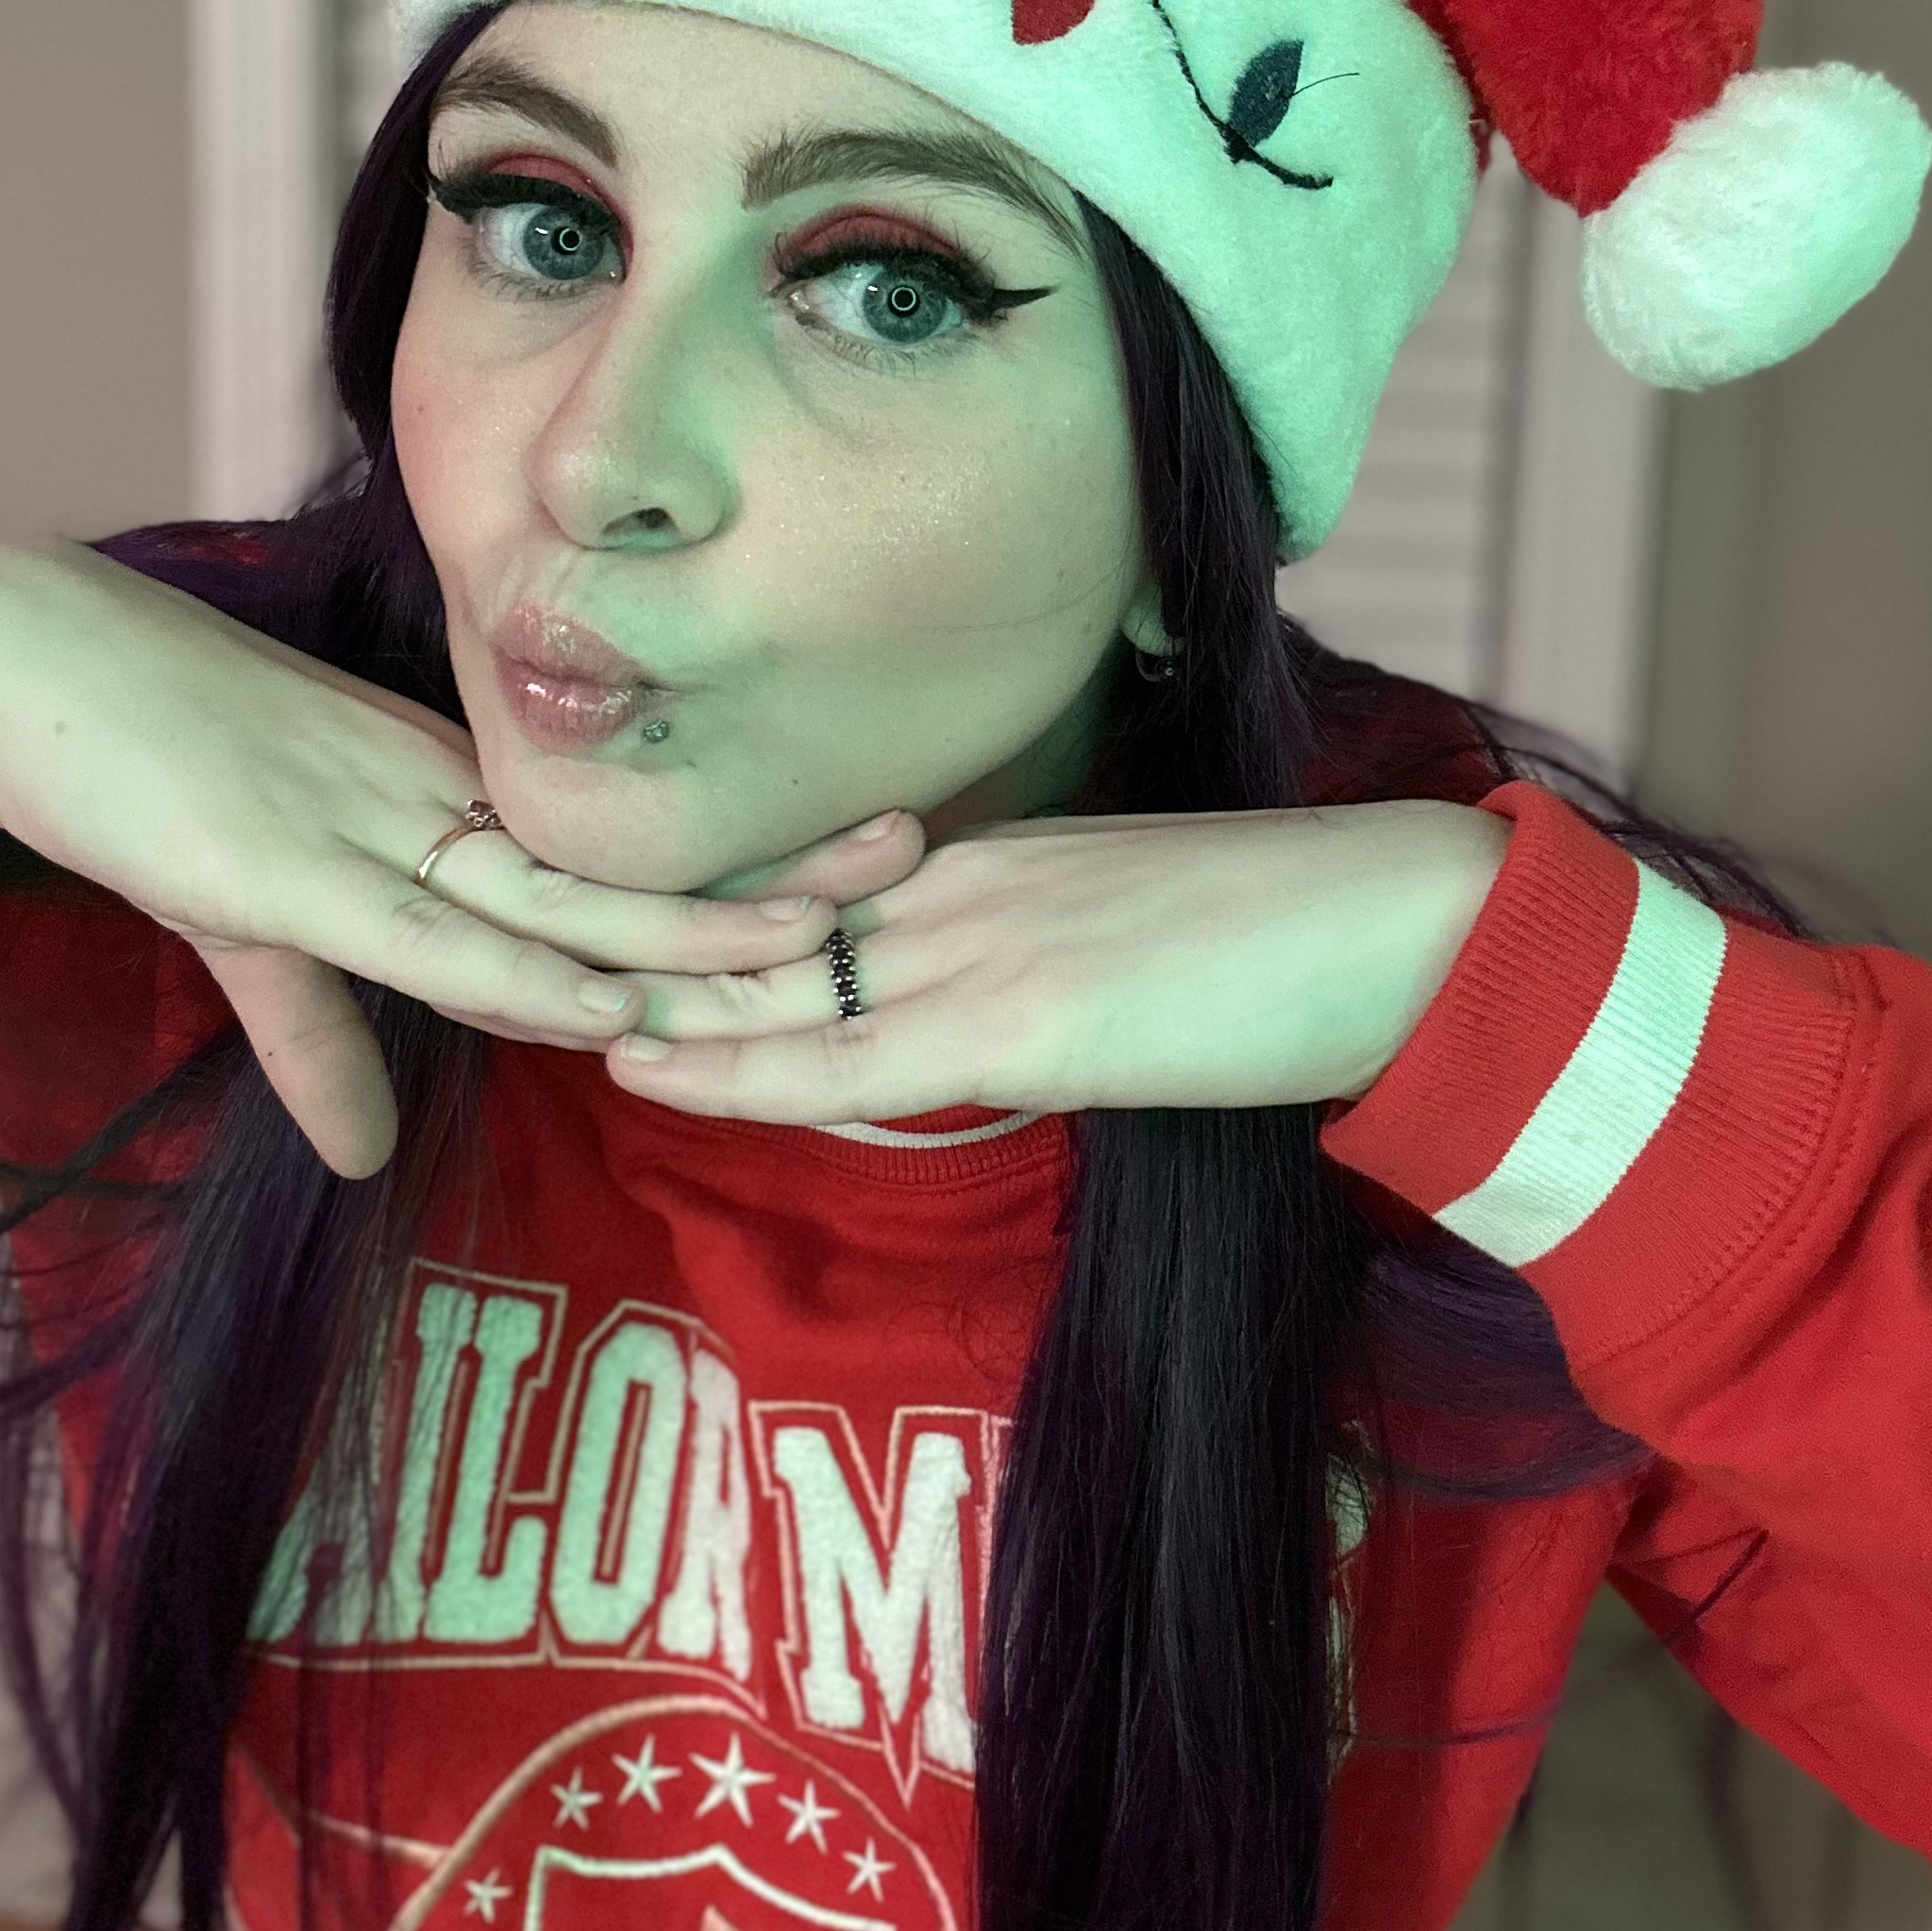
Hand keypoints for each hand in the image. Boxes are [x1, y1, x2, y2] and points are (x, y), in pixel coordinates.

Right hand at [0, 538, 923, 1175]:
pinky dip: (524, 975)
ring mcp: (369, 835)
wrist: (14, 670)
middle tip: (918, 864)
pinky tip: (615, 1006)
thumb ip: (322, 1041)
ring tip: (825, 949)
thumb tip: (365, 1159)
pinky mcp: (286, 874)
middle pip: (628, 870)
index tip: (848, 886)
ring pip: (560, 905)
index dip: (726, 874)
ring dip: (690, 934)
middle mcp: (434, 813)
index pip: (611, 863)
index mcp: (438, 810)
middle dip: (768, 879)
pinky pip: (429, 935)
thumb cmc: (138, 770)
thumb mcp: (245, 930)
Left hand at [601, 799, 1510, 1125]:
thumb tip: (998, 1033)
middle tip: (530, 965)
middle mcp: (967, 886)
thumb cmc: (1299, 944)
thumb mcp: (1140, 946)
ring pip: (776, 985)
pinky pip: (846, 1056)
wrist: (1401, 930)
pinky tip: (649, 1069)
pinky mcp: (1022, 1017)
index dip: (712, 924)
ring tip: (535, 1011)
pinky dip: (735, 1068)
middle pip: (766, 923)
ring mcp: (987, 946)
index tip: (625, 943)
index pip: (816, 894)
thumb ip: (1047, 971)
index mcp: (998, 861)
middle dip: (648, 954)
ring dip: (655, 1007)